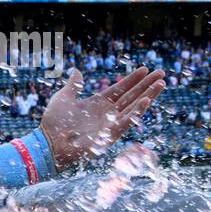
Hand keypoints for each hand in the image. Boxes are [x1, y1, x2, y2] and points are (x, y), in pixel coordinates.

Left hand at [39, 67, 165, 167]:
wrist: (49, 143)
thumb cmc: (53, 122)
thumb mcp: (63, 98)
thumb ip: (73, 85)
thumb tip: (76, 71)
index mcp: (97, 103)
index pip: (119, 89)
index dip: (132, 79)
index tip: (144, 69)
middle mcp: (106, 112)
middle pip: (131, 96)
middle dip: (146, 85)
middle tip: (161, 74)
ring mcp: (109, 123)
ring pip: (134, 107)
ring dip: (148, 96)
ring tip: (161, 84)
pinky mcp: (110, 134)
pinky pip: (127, 122)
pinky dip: (137, 112)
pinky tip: (146, 101)